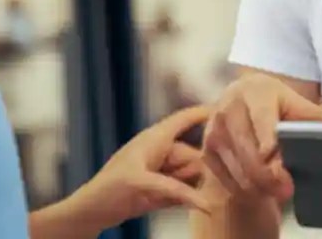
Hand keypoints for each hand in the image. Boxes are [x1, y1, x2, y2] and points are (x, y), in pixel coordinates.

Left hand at [66, 105, 213, 229]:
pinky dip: (189, 198)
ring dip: (194, 186)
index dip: (205, 113)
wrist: (91, 212)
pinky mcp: (161, 190)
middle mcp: (161, 152)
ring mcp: (162, 171)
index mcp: (155, 139)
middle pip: (194, 154)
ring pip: (192, 175)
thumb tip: (207, 203)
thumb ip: (177, 192)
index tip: (229, 108)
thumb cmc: (109, 189)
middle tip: (202, 181)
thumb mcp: (144, 185)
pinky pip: (185, 191)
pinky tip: (194, 205)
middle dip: (200, 169)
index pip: (185, 119)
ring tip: (182, 196)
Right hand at [201, 72, 321, 201]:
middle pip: (249, 153)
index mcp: (254, 92)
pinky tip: (260, 186)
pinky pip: (227, 181)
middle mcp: (228, 109)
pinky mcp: (206, 151)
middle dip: (270, 177)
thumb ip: (311, 118)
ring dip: (260, 187)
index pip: (262, 121)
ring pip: (239, 172)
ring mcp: (214, 131)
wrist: (241, 96)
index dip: (270, 143)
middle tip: (288, 189)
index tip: (280, 164)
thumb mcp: (294, 101)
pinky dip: (246, 190)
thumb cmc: (273, 102)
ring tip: (278, 189)